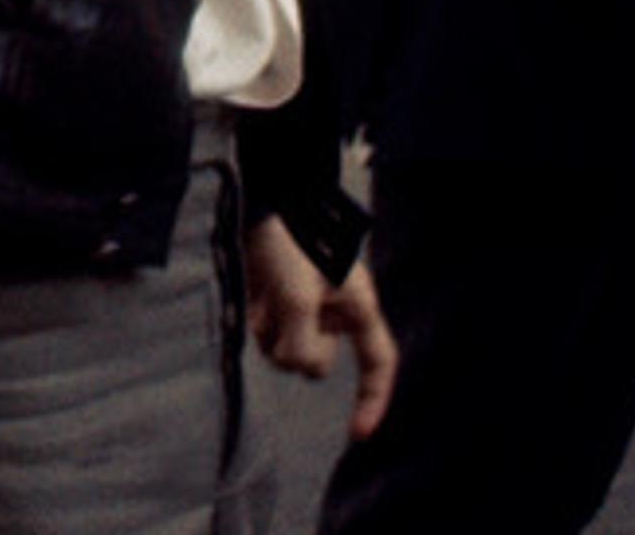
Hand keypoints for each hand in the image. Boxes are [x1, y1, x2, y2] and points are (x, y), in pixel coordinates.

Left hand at [246, 216, 396, 443]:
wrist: (261, 200)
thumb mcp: (299, 297)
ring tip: (268, 295)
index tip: (359, 434)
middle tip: (285, 309)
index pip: (378, 363)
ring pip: (288, 352)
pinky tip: (256, 296)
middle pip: (318, 362)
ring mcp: (308, 309)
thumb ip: (303, 343)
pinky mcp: (281, 304)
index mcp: (357, 307)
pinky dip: (260, 323)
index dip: (372, 399)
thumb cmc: (289, 240)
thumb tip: (303, 370)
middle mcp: (335, 313)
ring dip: (272, 333)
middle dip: (295, 347)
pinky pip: (270, 335)